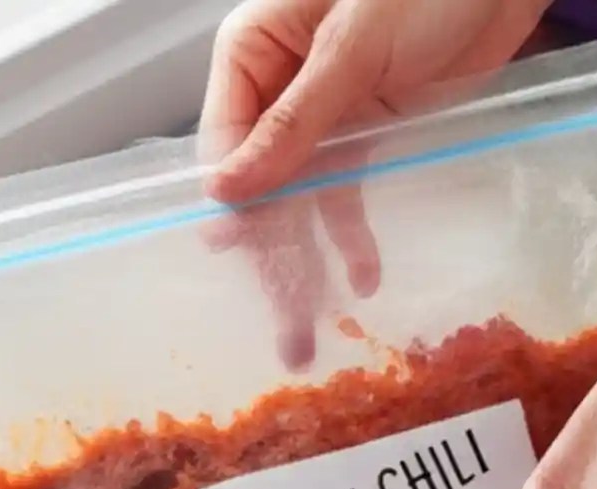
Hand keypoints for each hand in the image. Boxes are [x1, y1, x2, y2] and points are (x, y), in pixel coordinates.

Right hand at [200, 0, 548, 368]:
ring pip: (302, 199)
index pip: (228, 138)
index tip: (236, 253)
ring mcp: (323, 114)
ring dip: (308, 262)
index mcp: (253, 51)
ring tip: (309, 334)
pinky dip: (353, 236)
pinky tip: (363, 278)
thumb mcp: (354, 46)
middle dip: (270, 255)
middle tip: (283, 329)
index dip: (234, 199)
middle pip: (261, 182)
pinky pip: (348, 192)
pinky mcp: (368, 130)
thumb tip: (228, 190)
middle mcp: (278, 88)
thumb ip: (295, 121)